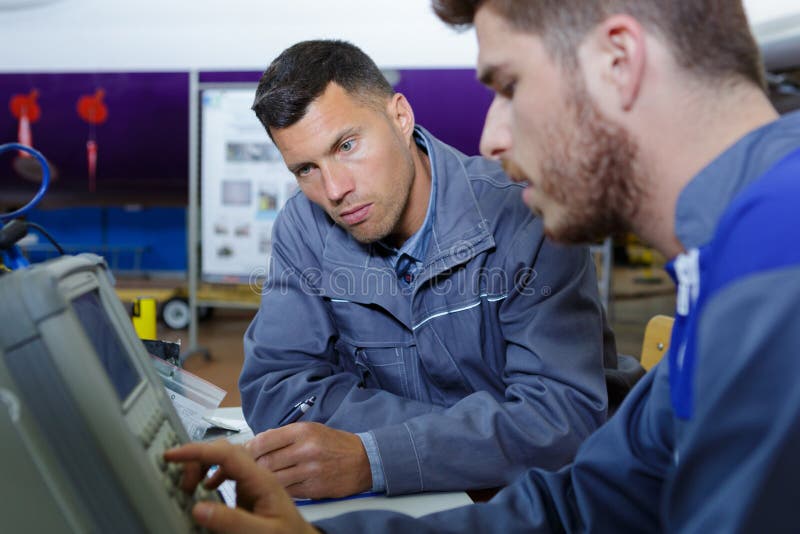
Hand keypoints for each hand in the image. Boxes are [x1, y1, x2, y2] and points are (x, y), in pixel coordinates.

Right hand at [164, 440, 318, 533]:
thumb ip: (231, 521)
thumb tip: (199, 508)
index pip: (226, 453)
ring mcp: (254, 480)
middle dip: (197, 460)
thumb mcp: (261, 532)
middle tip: (183, 484)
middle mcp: (258, 475)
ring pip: (225, 458)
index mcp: (262, 480)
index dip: (197, 451)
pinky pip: (228, 471)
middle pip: (224, 450)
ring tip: (191, 487)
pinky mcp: (250, 489)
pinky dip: (211, 475)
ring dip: (203, 467)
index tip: (173, 456)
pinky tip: (206, 488)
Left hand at [246, 422, 372, 498]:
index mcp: (303, 431)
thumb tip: (257, 443)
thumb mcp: (311, 430)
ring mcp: (310, 471)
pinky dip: (280, 489)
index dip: (248, 449)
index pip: (264, 440)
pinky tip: (279, 486)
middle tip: (248, 468)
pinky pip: (287, 491)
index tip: (244, 453)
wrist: (364, 460)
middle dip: (253, 466)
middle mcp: (306, 450)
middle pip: (265, 462)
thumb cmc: (336, 444)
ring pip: (274, 479)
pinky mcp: (314, 489)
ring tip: (263, 478)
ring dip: (265, 480)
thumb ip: (285, 435)